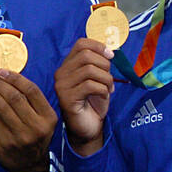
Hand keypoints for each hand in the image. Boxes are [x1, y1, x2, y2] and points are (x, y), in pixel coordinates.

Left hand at [0, 70, 56, 171]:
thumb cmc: (35, 135)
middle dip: (0, 83)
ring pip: (2, 107)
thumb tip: (10, 76)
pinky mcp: (5, 142)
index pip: (31, 91)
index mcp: (48, 117)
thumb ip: (32, 101)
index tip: (3, 70)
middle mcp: (36, 127)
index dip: (15, 78)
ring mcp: (20, 136)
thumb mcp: (42, 119)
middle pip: (15, 97)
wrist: (30, 165)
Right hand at [53, 38, 114, 155]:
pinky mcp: (67, 99)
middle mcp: (61, 74)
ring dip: (106, 79)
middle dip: (104, 65)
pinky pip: (90, 85)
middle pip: (86, 55)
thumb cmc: (93, 103)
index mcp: (67, 66)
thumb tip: (109, 51)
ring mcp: (62, 86)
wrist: (88, 127)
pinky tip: (104, 97)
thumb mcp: (97, 79)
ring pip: (90, 70)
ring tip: (108, 89)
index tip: (111, 56)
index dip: (99, 46)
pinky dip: (103, 89)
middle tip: (109, 78)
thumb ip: (98, 64)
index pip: (81, 44)